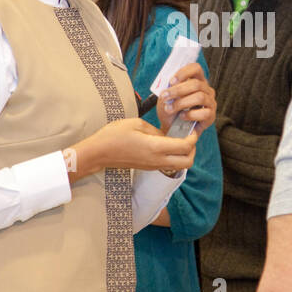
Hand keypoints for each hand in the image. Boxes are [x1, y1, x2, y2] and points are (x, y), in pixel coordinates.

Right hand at [66, 117, 197, 181]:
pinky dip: (174, 157)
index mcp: (156, 147)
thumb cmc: (114, 135)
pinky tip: (167, 144)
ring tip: (179, 140)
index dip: (193, 138)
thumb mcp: (137, 124)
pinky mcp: (149, 167)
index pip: (185, 147)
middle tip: (189, 137)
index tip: (191, 129)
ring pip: (179, 166)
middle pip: (187, 162)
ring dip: (184, 155)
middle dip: (193, 150)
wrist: (98, 153)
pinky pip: (169, 165)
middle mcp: (157, 160)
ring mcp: (153, 166)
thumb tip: (166, 135)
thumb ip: (156, 130)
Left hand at [157, 63, 216, 134]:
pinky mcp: (211, 116)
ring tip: (170, 108)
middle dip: (178, 90)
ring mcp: (210, 102)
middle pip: (196, 84)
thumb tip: (169, 85)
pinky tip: (182, 117)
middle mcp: (206, 89)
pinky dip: (190, 115)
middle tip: (165, 96)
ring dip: (182, 103)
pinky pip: (204, 113)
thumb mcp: (166, 97)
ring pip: (200, 97)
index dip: (184, 72)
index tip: (171, 81)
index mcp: (196, 80)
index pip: (196, 68)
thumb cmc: (170, 110)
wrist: (171, 128)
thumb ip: (168, 89)